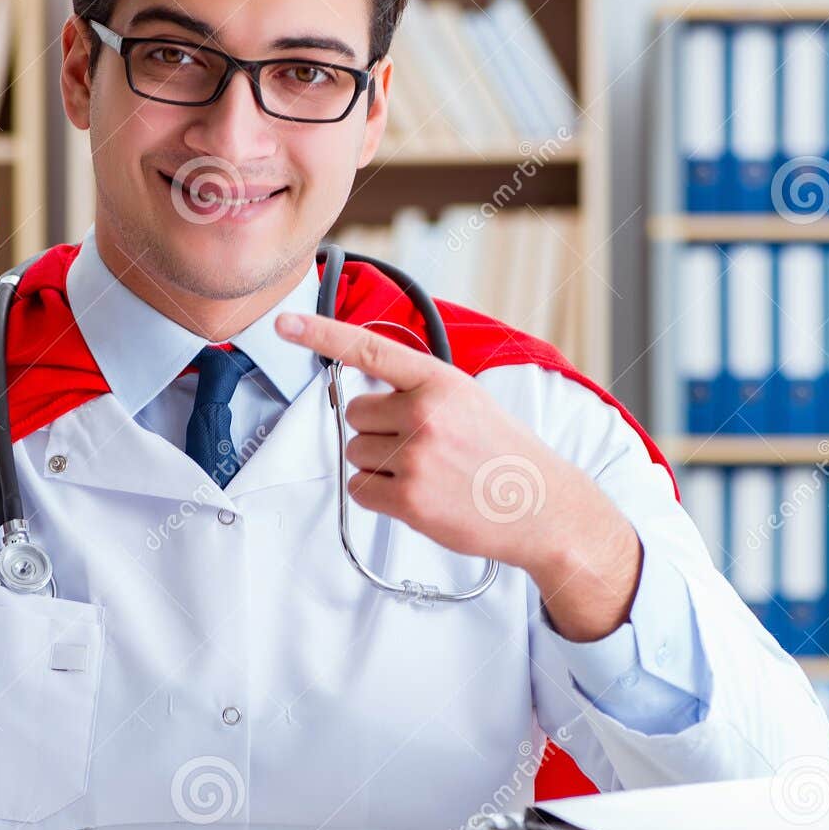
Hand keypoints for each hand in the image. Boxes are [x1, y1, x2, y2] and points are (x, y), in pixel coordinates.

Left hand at [276, 311, 640, 640]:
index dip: (321, 334)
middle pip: (354, 413)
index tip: (286, 322)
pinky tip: (418, 494)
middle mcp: (424, 413)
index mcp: (439, 381)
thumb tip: (363, 387)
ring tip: (427, 471)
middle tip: (424, 446)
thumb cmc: (500, 452)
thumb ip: (416, 388)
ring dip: (379, 464)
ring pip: (355, 451)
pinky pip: (359, 488)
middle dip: (377, 430)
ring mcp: (416, 457)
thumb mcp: (466, 399)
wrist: (542, 507)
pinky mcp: (409, 499)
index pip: (369, 349)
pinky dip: (378, 494)